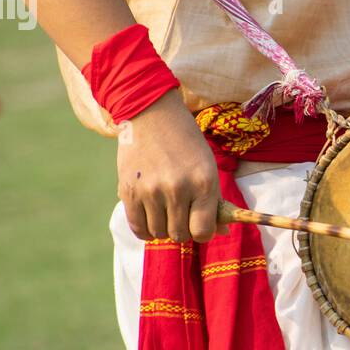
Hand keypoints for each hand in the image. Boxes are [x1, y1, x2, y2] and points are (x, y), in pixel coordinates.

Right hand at [116, 91, 222, 241]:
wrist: (152, 114)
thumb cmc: (186, 142)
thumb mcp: (207, 167)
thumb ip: (213, 201)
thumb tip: (221, 232)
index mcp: (203, 182)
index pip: (203, 231)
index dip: (203, 232)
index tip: (199, 224)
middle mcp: (177, 189)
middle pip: (180, 235)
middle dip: (183, 230)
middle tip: (181, 216)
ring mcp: (150, 191)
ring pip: (159, 233)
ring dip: (164, 229)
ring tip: (166, 213)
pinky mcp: (128, 191)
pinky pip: (138, 227)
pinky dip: (146, 230)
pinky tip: (151, 219)